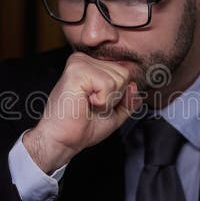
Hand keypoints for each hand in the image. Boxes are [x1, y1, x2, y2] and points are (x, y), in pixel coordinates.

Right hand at [23, 52, 141, 173]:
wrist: (64, 141)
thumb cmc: (82, 128)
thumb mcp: (114, 113)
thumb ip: (128, 100)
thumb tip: (135, 86)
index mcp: (90, 65)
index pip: (123, 72)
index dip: (116, 96)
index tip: (95, 104)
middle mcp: (83, 59)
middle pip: (124, 74)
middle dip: (113, 97)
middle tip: (90, 106)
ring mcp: (79, 63)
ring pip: (118, 79)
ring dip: (107, 100)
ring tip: (87, 105)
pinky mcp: (77, 71)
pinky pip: (108, 84)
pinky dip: (102, 101)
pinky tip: (84, 103)